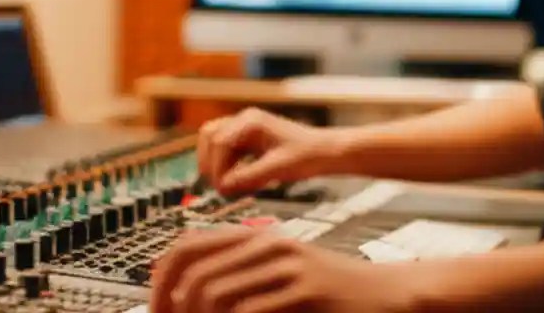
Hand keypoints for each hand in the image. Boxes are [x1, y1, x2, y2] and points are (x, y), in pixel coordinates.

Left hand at [150, 226, 420, 312]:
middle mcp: (268, 245)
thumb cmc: (331, 291)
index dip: (160, 279)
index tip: (157, 309)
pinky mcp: (304, 292)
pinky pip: (246, 312)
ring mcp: (286, 267)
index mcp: (257, 239)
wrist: (386, 294)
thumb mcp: (282, 273)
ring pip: (213, 293)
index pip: (187, 245)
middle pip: (192, 271)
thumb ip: (241, 275)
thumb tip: (185, 294)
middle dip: (170, 307)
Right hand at [197, 107, 348, 195]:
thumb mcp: (278, 169)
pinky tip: (237, 180)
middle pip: (209, 136)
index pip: (218, 141)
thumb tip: (223, 187)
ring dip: (216, 164)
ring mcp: (246, 128)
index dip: (216, 167)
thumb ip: (249, 177)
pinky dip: (226, 165)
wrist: (326, 152)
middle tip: (219, 186)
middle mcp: (245, 120)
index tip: (222, 188)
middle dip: (210, 162)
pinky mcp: (250, 139)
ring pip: (215, 142)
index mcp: (251, 122)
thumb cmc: (307, 156)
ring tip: (227, 185)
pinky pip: (227, 150)